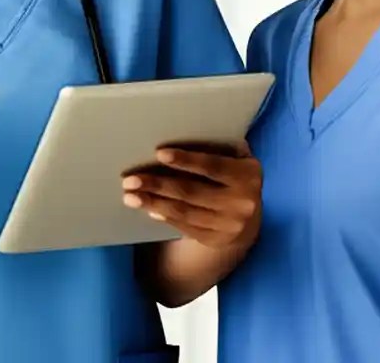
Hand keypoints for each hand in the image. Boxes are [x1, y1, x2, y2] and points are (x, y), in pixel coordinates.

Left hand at [121, 143, 262, 249]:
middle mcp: (242, 203)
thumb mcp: (236, 159)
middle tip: (129, 180)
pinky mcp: (216, 240)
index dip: (186, 160)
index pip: (213, 166)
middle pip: (191, 192)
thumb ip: (218, 148)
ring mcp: (230, 225)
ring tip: (130, 196)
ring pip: (184, 212)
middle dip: (157, 185)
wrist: (249, 219)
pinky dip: (165, 217)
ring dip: (153, 203)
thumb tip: (177, 138)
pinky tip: (149, 209)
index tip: (159, 153)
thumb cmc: (233, 177)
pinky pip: (185, 227)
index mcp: (248, 176)